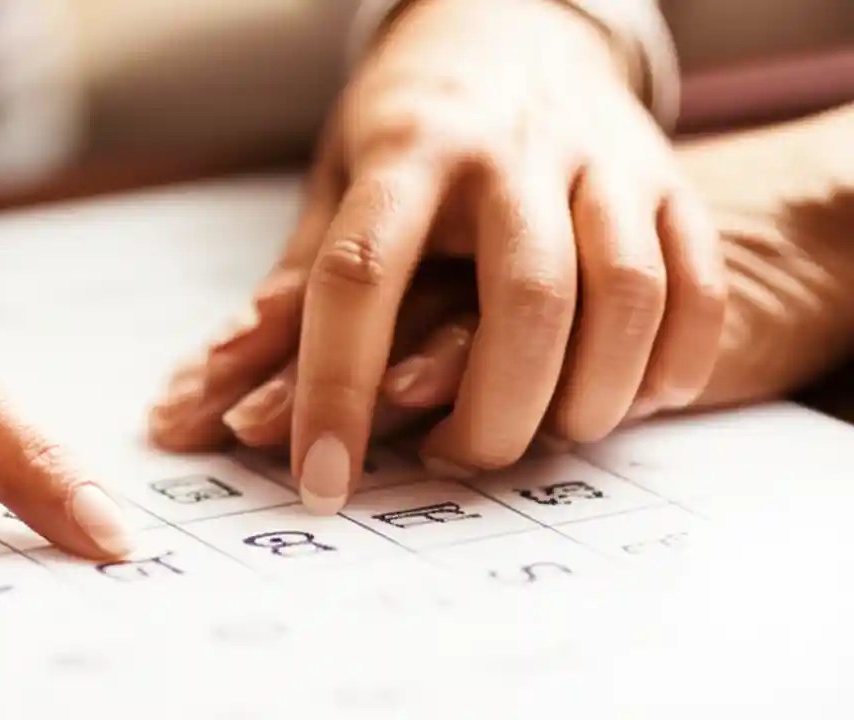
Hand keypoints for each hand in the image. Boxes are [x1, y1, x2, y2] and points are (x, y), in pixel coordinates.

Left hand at [202, 104, 853, 450]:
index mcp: (405, 150)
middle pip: (526, 298)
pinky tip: (628, 403)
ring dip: (589, 398)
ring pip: (626, 295)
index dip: (334, 388)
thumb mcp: (338, 177)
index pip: (362, 275)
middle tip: (455, 464)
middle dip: (494, 415)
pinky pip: (695, 285)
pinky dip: (671, 365)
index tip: (323, 481)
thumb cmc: (409, 119)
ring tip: (546, 437)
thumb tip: (217, 377)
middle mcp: (510, 149)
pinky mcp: (667, 177)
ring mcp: (601, 158)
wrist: (510, 20)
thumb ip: (300, 277)